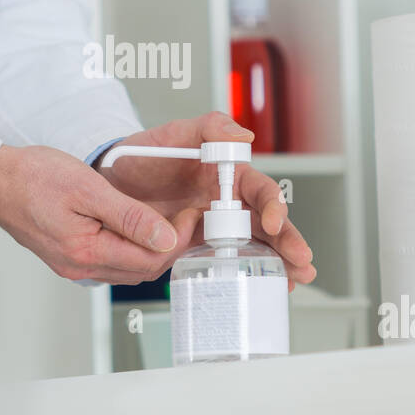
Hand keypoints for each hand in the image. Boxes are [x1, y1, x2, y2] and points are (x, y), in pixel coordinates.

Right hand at [0, 145, 200, 284]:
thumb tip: (165, 237)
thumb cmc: (33, 177)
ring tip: (173, 222)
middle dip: (172, 248)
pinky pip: (112, 261)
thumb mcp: (89, 189)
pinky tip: (141, 229)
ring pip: (128, 268)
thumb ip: (130, 216)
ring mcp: (73, 263)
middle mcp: (80, 266)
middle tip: (190, 220)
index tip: (192, 217)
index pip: (149, 260)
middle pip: (142, 270)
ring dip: (154, 250)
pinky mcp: (69, 255)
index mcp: (85, 252)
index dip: (178, 241)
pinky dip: (133, 248)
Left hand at [96, 112, 316, 290]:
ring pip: (254, 245)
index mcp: (229, 174)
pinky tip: (265, 287)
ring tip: (295, 280)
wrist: (111, 181)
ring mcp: (215, 226)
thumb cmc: (144, 154)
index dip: (272, 205)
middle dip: (288, 242)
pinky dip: (246, 274)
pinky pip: (225, 261)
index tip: (273, 222)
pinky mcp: (198, 246)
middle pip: (267, 223)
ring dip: (278, 262)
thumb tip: (243, 136)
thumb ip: (209, 128)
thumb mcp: (174, 133)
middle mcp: (228, 201)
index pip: (260, 189)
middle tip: (303, 262)